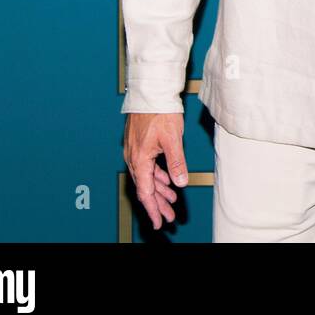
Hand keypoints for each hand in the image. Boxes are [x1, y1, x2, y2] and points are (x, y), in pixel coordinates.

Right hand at [123, 113, 187, 229]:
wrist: (151, 92)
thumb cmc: (160, 111)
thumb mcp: (172, 139)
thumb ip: (176, 162)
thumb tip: (180, 181)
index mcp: (139, 159)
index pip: (145, 192)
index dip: (153, 209)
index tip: (158, 222)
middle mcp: (134, 157)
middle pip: (146, 187)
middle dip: (158, 204)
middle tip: (169, 216)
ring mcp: (136, 151)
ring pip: (147, 177)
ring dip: (159, 190)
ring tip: (171, 201)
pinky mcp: (140, 144)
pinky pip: (148, 167)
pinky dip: (158, 176)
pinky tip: (166, 180)